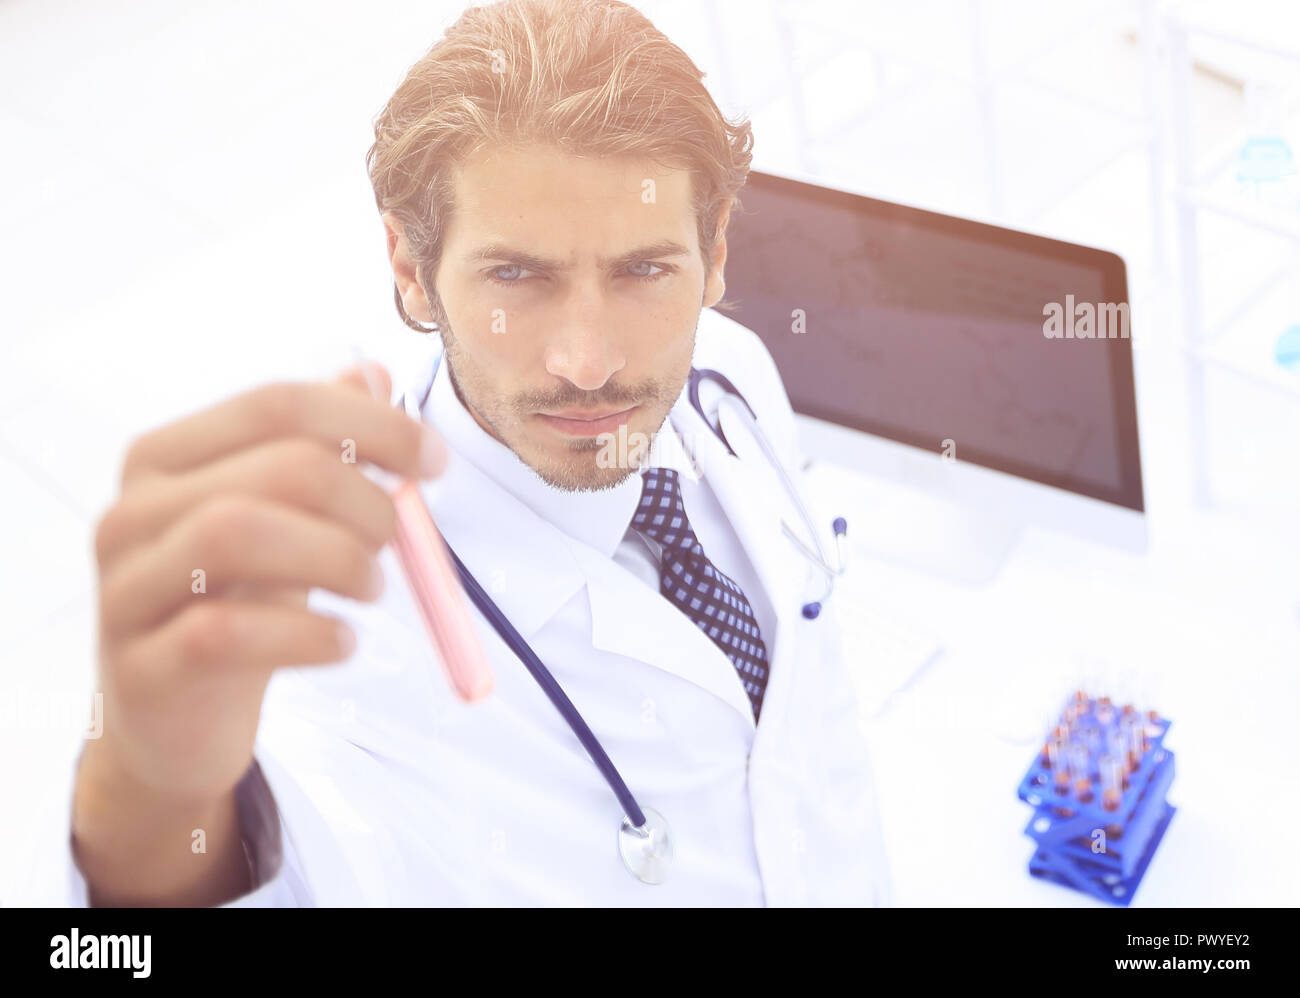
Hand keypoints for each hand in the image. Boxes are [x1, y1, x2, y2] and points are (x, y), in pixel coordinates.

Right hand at [79, 362, 444, 820]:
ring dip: (336, 558)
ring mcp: (125, 589)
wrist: (170, 725)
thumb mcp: (281, 519)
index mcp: (167, 455)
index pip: (278, 404)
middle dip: (363, 499)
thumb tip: (372, 372)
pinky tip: (342, 644)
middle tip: (397, 541)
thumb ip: (318, 445)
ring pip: (236, 534)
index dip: (373, 423)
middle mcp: (133, 510)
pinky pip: (223, 634)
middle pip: (272, 467)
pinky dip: (306, 636)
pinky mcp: (142, 668)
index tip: (435, 463)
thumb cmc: (236, 605)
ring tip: (371, 588)